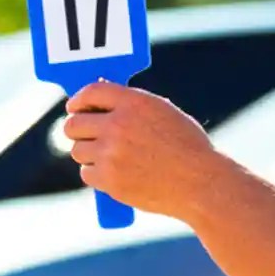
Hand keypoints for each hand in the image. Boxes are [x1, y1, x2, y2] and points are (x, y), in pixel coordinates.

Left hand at [63, 81, 228, 223]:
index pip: (91, 92)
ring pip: (78, 150)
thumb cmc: (187, 148)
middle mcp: (118, 125)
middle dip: (77, 129)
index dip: (78, 100)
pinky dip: (98, 175)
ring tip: (111, 158)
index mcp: (134, 103)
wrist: (201, 183)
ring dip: (89, 154)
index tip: (75, 107)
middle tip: (85, 135)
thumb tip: (99, 104)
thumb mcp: (163, 113)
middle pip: (73, 124)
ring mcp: (110, 153)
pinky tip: (117, 174)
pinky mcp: (108, 178)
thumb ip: (131, 106)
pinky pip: (87, 173)